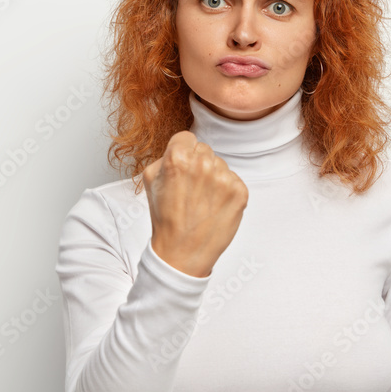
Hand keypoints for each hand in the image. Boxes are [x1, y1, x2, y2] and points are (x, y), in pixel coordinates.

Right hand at [142, 131, 248, 277]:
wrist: (182, 253)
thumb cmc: (166, 218)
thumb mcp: (151, 180)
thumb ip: (164, 155)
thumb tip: (180, 146)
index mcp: (178, 157)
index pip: (187, 138)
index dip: (182, 153)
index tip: (181, 169)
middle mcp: (203, 164)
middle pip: (205, 150)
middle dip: (198, 165)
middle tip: (190, 190)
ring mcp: (224, 178)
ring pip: (220, 165)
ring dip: (213, 179)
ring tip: (201, 202)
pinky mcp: (240, 192)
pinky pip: (234, 180)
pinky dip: (226, 192)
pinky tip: (214, 207)